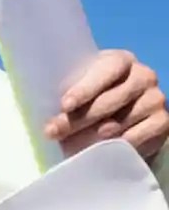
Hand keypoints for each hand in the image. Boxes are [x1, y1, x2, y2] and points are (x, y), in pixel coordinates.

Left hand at [45, 49, 168, 159]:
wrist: (122, 113)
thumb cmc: (91, 94)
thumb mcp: (79, 87)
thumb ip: (68, 96)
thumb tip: (51, 122)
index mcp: (121, 60)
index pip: (107, 69)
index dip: (86, 88)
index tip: (65, 105)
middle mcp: (143, 76)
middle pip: (111, 99)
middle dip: (79, 118)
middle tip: (55, 131)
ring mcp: (156, 99)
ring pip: (120, 121)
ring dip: (92, 135)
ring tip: (70, 144)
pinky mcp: (163, 122)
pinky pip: (136, 137)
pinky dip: (114, 145)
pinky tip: (97, 149)